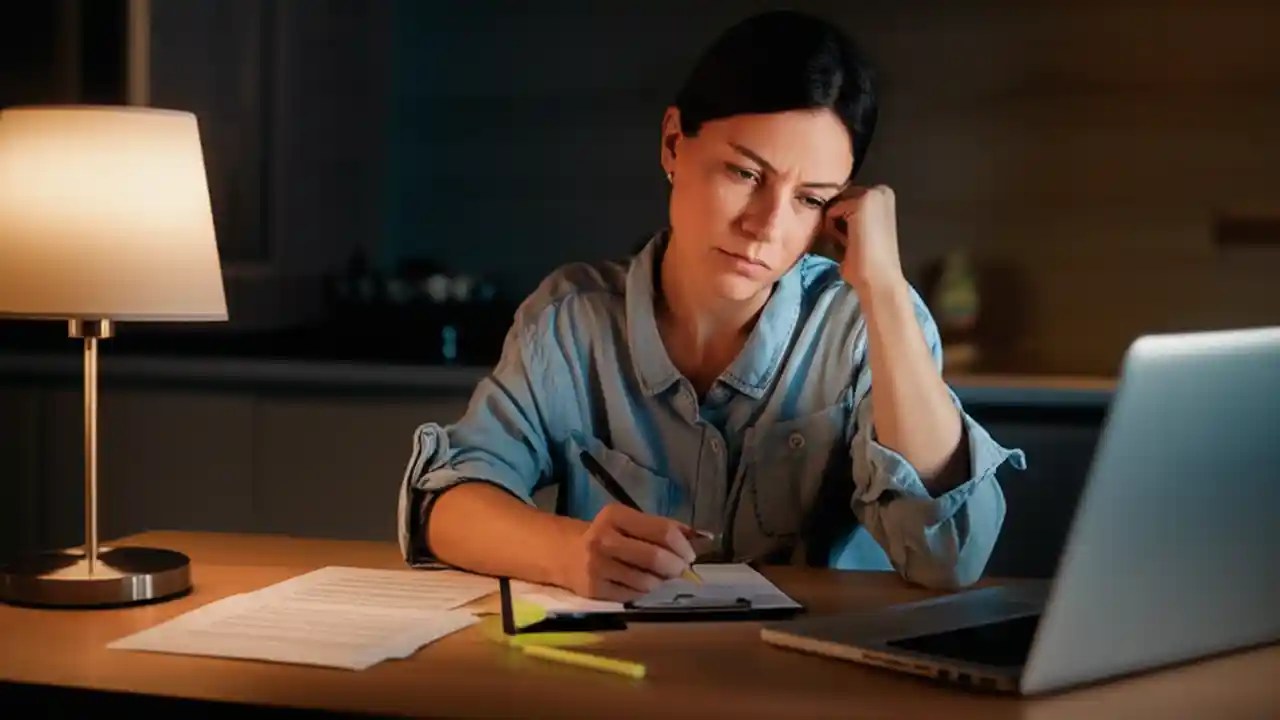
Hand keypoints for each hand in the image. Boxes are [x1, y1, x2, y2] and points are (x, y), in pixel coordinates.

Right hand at [559, 503, 697, 601]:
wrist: (565, 553)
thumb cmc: (608, 535)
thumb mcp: (631, 522)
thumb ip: (665, 527)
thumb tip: (705, 536)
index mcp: (616, 515)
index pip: (662, 531)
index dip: (684, 546)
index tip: (690, 554)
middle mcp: (604, 539)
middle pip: (656, 558)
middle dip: (676, 567)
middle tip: (680, 569)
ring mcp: (597, 566)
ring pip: (647, 581)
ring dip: (660, 581)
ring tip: (658, 576)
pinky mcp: (594, 589)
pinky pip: (633, 595)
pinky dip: (644, 591)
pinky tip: (641, 583)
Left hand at [823, 184, 905, 292]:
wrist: (878, 278)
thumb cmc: (866, 261)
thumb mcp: (857, 231)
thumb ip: (848, 215)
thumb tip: (825, 209)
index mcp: (883, 196)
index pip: (845, 198)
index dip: (840, 219)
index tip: (851, 238)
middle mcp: (880, 190)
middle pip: (837, 199)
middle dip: (836, 220)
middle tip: (849, 242)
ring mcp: (872, 194)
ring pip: (833, 205)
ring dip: (834, 225)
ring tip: (849, 243)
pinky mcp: (861, 202)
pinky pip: (830, 211)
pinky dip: (832, 229)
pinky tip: (847, 242)